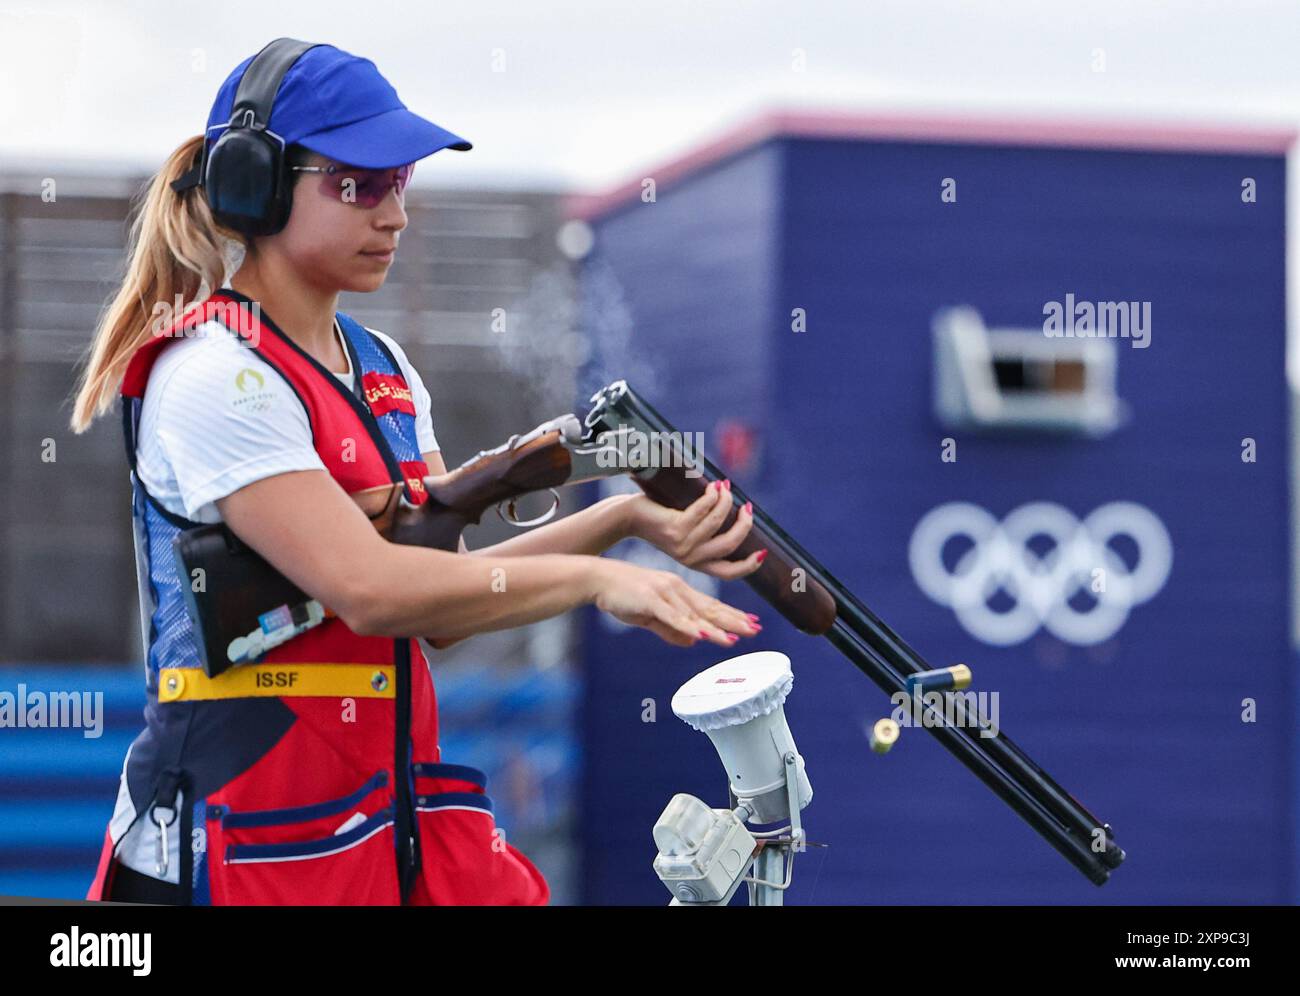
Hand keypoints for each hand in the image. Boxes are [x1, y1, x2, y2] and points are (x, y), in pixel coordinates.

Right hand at [588, 557, 761, 647]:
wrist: (598, 578)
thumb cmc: (622, 594)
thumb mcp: (650, 615)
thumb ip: (670, 629)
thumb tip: (692, 643)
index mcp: (678, 591)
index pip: (710, 606)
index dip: (732, 615)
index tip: (751, 622)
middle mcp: (676, 589)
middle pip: (710, 609)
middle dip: (734, 620)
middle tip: (756, 629)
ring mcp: (665, 593)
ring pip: (696, 614)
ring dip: (717, 627)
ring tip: (737, 636)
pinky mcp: (651, 600)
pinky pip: (674, 616)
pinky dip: (690, 626)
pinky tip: (704, 635)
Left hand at [624, 479, 766, 579]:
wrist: (628, 519)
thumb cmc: (659, 521)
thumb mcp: (684, 534)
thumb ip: (705, 534)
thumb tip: (737, 518)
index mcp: (696, 563)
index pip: (729, 573)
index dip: (749, 565)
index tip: (762, 553)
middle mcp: (691, 558)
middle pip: (729, 544)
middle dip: (744, 524)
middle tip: (747, 508)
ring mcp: (682, 544)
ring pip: (718, 522)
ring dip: (726, 501)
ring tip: (725, 488)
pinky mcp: (674, 528)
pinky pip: (703, 509)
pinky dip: (713, 495)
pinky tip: (713, 486)